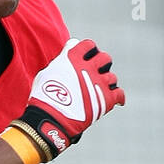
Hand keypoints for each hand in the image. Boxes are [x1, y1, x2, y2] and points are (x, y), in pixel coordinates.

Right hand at [16, 38, 124, 159]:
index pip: (89, 45)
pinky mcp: (106, 99)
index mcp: (74, 58)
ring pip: (112, 77)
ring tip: (101, 89)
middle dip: (102, 64)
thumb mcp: (47, 72)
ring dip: (108, 82)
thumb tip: (67, 52)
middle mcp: (89, 68)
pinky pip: (120, 94)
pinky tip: (117, 101)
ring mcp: (99, 83)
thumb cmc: (43, 97)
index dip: (89, 51)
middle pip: (105, 58)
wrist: (51, 118)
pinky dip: (119, 97)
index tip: (87, 57)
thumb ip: (61, 60)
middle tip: (97, 73)